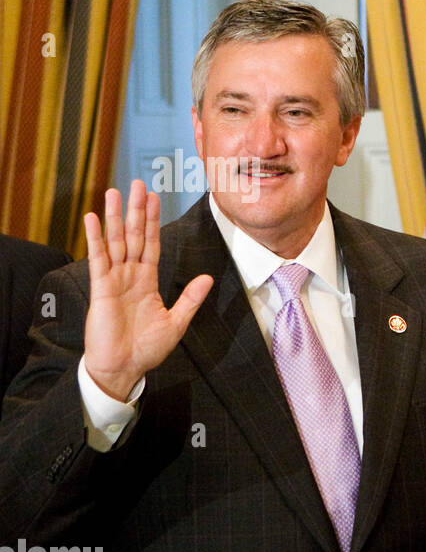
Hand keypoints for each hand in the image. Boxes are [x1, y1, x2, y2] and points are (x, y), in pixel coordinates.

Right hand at [83, 181, 212, 400]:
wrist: (124, 368)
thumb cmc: (147, 348)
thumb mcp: (176, 322)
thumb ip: (190, 299)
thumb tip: (207, 278)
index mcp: (148, 281)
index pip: (152, 244)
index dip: (154, 222)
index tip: (155, 199)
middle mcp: (130, 276)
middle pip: (134, 236)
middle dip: (137, 210)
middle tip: (138, 183)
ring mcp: (114, 280)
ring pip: (116, 241)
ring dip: (114, 216)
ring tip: (114, 191)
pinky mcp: (101, 288)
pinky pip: (98, 259)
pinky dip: (95, 238)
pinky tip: (92, 218)